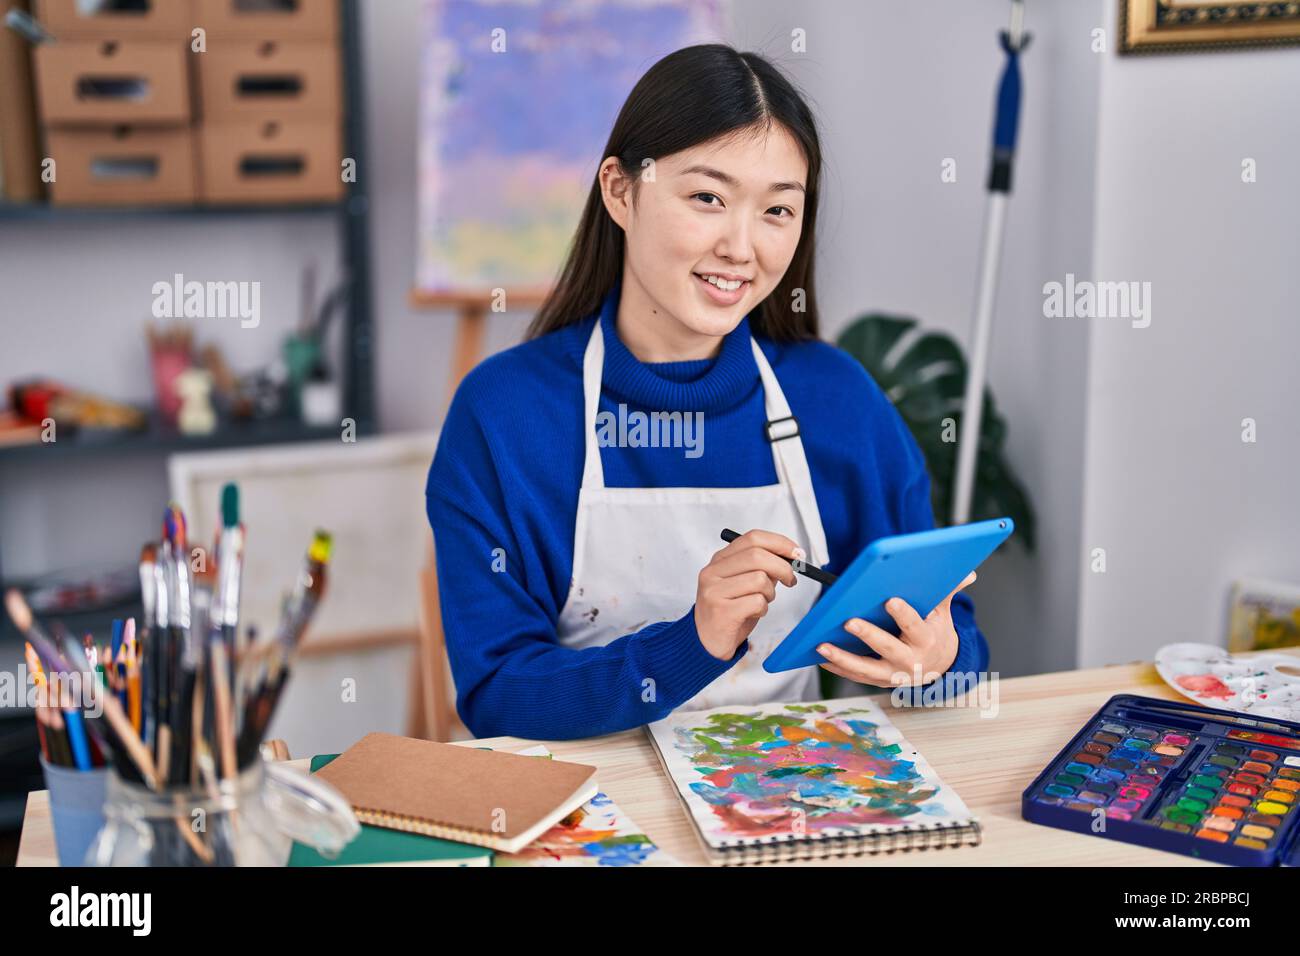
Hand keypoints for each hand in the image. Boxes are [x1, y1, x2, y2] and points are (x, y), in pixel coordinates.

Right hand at [694, 529, 799, 660]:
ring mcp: (714, 590)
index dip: (779, 543)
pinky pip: (757, 602)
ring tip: (762, 603)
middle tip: (790, 580)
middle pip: (757, 555)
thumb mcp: (745, 584)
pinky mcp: (721, 611)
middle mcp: (713, 571)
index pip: (753, 538)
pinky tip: (753, 614)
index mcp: (720, 560)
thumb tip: (790, 557)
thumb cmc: (730, 611)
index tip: (796, 553)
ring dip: (770, 594)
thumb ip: (763, 568)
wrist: (707, 642)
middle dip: (783, 567)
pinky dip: (762, 609)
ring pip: (760, 579)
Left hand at [817, 571, 976, 686]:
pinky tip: (819, 657)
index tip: (890, 600)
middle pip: (887, 648)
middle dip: (868, 635)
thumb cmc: (935, 632)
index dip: (903, 614)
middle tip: (849, 622)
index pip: (915, 626)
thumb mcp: (944, 612)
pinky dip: (837, 668)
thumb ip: (948, 591)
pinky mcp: (878, 681)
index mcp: (927, 640)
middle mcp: (910, 661)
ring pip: (865, 668)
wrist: (938, 666)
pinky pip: (855, 676)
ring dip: (843, 658)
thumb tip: (968, 573)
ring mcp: (892, 674)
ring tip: (822, 645)